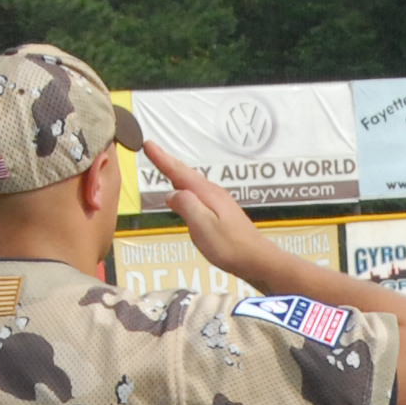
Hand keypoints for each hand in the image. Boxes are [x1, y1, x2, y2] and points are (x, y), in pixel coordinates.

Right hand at [145, 140, 318, 291]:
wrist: (257, 259)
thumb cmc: (230, 246)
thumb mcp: (202, 226)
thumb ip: (185, 205)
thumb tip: (171, 194)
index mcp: (207, 194)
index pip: (179, 172)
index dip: (161, 158)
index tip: (148, 144)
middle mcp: (214, 193)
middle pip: (186, 174)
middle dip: (168, 162)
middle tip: (152, 150)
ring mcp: (220, 202)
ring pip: (193, 183)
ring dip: (177, 174)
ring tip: (165, 167)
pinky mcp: (223, 213)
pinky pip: (200, 194)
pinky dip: (188, 188)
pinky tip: (186, 194)